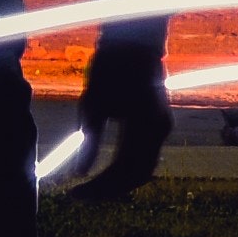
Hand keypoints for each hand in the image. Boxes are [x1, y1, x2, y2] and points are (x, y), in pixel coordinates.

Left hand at [66, 25, 170, 204]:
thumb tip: (80, 174)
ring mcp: (163, 127)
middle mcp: (159, 131)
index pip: (121, 171)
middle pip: (137, 176)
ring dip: (119, 182)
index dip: (98, 187)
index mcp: (143, 127)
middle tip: (80, 195)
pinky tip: (106, 172)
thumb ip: (89, 143)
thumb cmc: (109, 67)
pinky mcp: (159, 123)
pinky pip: (146, 155)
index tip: (74, 194)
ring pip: (144, 169)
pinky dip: (127, 168)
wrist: (134, 41)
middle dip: (108, 190)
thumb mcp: (91, 105)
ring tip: (91, 188)